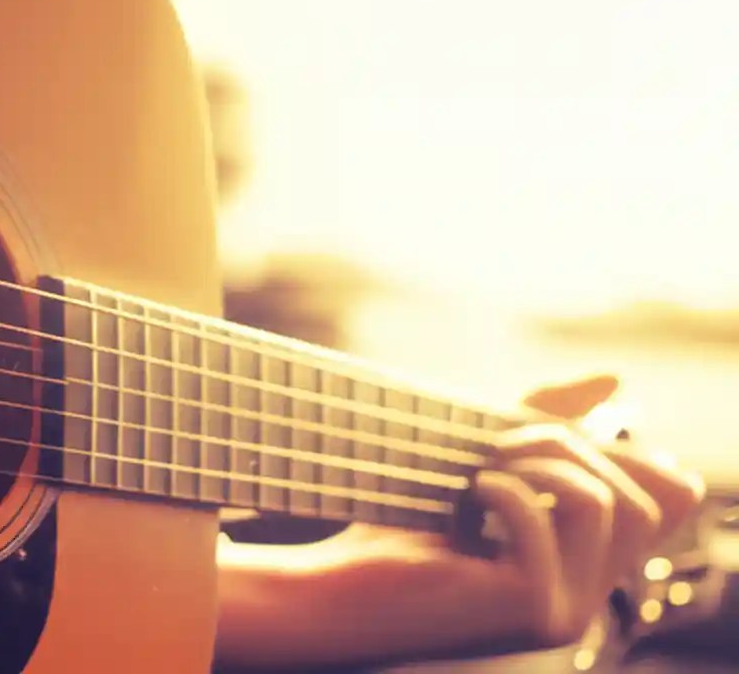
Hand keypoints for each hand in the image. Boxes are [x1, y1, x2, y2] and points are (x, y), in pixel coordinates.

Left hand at [339, 375, 703, 648]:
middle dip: (572, 447)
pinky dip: (506, 490)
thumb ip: (542, 424)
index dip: (614, 447)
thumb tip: (612, 378)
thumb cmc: (396, 527)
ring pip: (609, 506)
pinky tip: (464, 497)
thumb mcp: (482, 463)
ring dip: (540, 463)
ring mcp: (563, 610)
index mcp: (579, 569)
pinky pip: (550, 522)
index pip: (658, 502)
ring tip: (477, 465)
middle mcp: (584, 599)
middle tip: (497, 439)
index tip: (536, 425)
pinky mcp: (531, 611)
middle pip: (645, 501)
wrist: (331, 587)